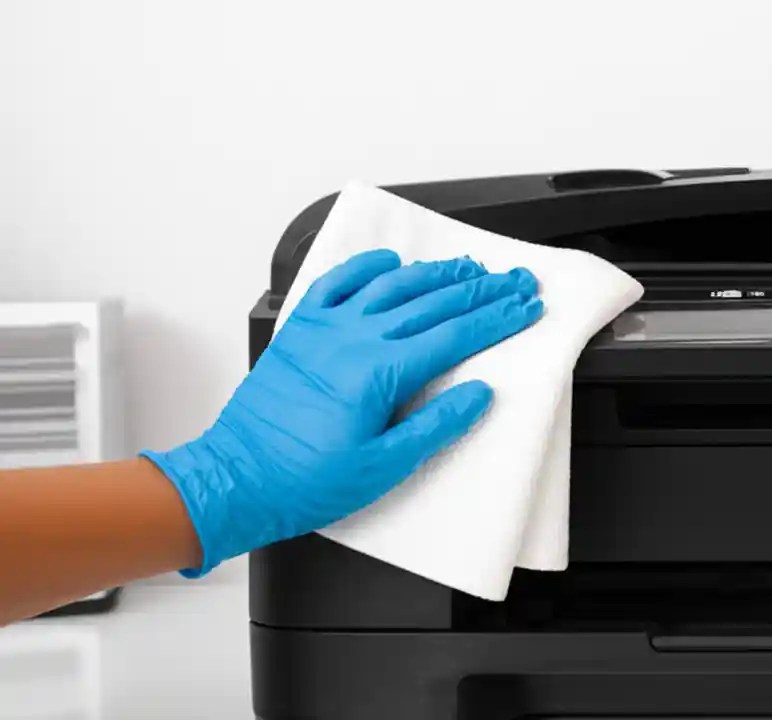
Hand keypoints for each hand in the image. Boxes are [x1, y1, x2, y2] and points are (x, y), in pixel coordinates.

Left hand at [143, 249, 542, 576]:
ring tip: (468, 268)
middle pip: (432, 302)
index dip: (497, 319)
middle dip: (481, 290)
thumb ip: (436, 425)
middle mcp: (354, 340)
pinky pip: (337, 284)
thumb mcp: (384, 467)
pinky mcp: (301, 331)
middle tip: (513, 280)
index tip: (525, 307)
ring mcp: (325, 330)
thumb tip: (478, 395)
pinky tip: (388, 261)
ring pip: (392, 285)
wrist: (237, 479)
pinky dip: (367, 267)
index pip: (455, 335)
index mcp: (379, 373)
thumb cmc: (304, 480)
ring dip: (435, 273)